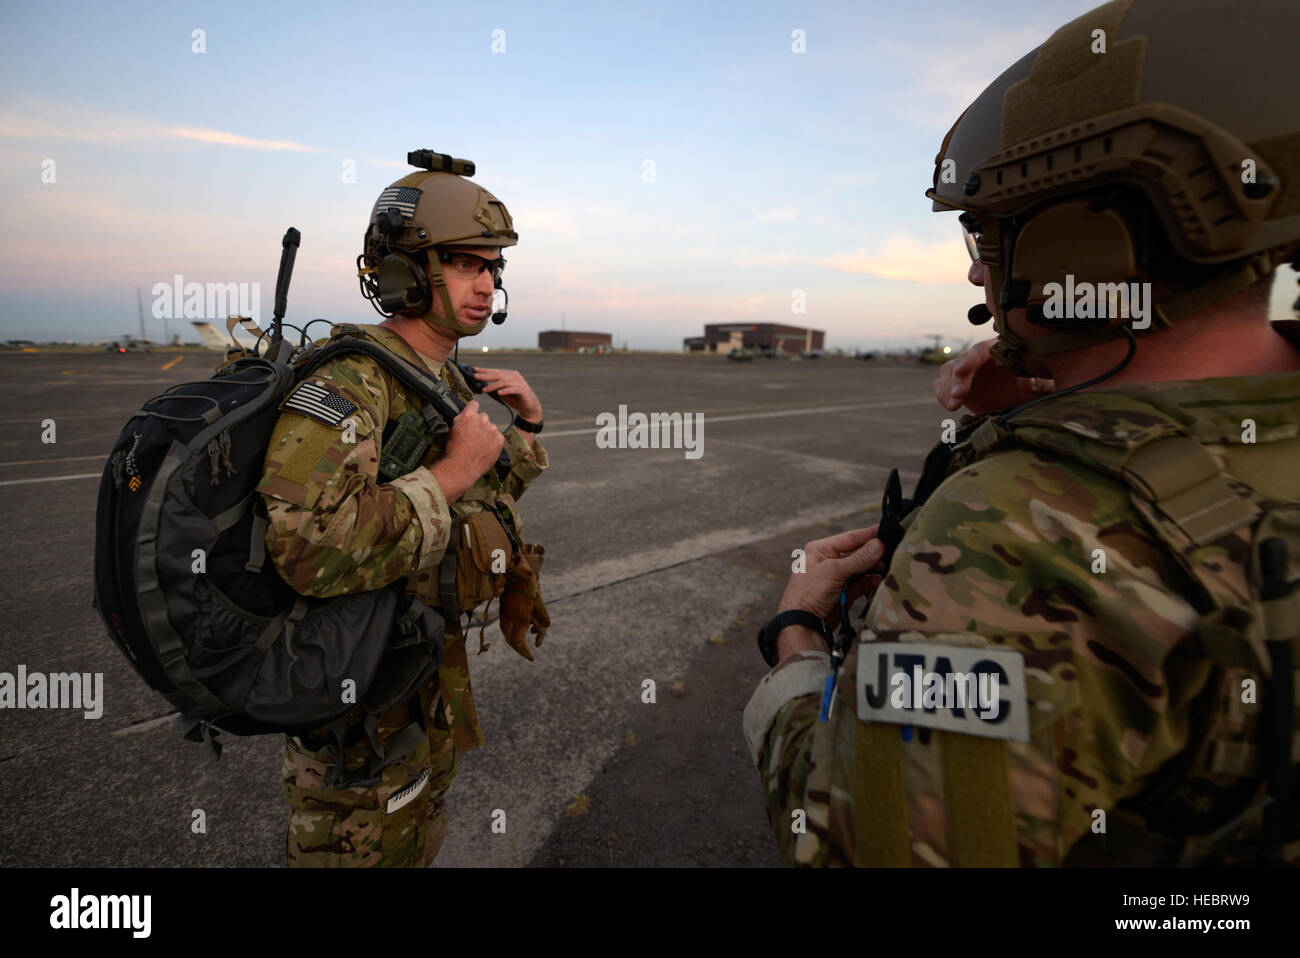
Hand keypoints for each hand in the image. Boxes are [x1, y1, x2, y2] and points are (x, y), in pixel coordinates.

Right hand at [432, 400, 503, 499]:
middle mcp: (482, 420)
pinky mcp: (499, 439)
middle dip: (479, 424)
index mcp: (469, 415)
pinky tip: (485, 448)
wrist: (462, 466)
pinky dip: (493, 441)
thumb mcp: (452, 428)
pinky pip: (497, 437)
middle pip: (483, 417)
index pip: (474, 404)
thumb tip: (465, 415)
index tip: (472, 414)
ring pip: (491, 427)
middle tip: (473, 435)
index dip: (472, 410)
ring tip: (478, 444)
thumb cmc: (455, 450)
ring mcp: (492, 430)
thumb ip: (462, 418)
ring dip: (487, 433)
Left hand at [469, 367, 541, 421]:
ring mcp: (520, 383)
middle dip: (486, 375)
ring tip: (484, 390)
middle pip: (498, 374)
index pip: (495, 371)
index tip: (474, 370)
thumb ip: (496, 387)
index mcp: (510, 375)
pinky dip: (505, 391)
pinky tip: (499, 393)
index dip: (485, 370)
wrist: (530, 408)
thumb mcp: (503, 392)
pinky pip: (513, 389)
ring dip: (493, 385)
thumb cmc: (516, 399)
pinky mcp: (524, 391)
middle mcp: (515, 376)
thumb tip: (482, 385)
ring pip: (504, 382)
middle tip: (475, 377)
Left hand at [778, 526, 884, 625]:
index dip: (868, 535)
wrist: (803, 624)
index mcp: (820, 549)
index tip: (885, 531)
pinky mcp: (844, 592)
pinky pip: (862, 583)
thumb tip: (878, 545)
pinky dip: (871, 582)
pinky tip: (881, 582)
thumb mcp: (834, 571)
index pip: (849, 538)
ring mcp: (837, 577)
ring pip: (861, 569)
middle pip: (857, 553)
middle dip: (874, 555)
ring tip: (890, 568)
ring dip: (874, 569)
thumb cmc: (809, 593)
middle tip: (892, 553)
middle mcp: (828, 561)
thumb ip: (858, 559)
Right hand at [932, 338, 1053, 414]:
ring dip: (948, 389)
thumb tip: (1025, 382)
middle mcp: (978, 358)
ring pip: (947, 372)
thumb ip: (1037, 383)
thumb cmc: (1033, 387)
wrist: (1024, 400)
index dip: (970, 359)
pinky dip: (943, 395)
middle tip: (958, 397)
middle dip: (956, 380)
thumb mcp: (1041, 385)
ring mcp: (966, 372)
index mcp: (998, 350)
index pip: (980, 350)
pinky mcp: (956, 386)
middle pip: (960, 362)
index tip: (961, 371)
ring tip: (954, 406)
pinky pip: (942, 386)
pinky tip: (951, 406)